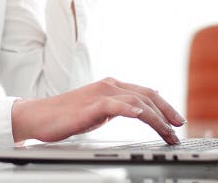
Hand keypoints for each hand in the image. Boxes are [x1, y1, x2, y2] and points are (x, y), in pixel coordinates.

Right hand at [11, 78, 185, 144]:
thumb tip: (139, 110)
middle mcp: (109, 86)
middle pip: (146, 96)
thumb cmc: (65, 115)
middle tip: (179, 129)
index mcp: (112, 87)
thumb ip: (118, 107)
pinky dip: (129, 109)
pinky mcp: (90, 106)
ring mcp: (100, 94)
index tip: (177, 121)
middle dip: (166, 112)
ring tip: (167, 131)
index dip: (164, 106)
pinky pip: (114, 105)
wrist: (38, 116)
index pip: (145, 94)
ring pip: (136, 102)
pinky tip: (140, 116)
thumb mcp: (98, 110)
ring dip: (156, 117)